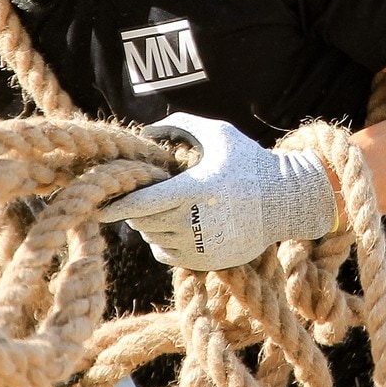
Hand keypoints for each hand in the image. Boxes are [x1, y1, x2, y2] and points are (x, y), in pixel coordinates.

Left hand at [98, 112, 337, 270]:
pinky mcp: (206, 261)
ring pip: (153, 239)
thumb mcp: (218, 134)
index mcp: (194, 190)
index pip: (143, 204)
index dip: (117, 206)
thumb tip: (146, 130)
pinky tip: (173, 227)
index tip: (100, 205)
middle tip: (142, 196)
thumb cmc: (249, 162)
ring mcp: (200, 245)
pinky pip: (167, 255)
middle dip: (136, 209)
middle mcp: (194, 221)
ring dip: (149, 225)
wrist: (285, 202)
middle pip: (143, 222)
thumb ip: (180, 125)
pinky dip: (162, 242)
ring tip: (162, 209)